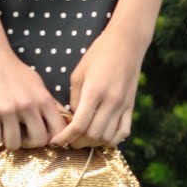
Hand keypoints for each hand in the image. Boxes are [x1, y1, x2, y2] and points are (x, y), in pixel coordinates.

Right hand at [0, 42, 66, 149]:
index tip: (43, 136)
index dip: (52, 139)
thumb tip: (61, 122)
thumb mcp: (37, 84)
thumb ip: (48, 103)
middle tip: (22, 135)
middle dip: (30, 143)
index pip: (58, 131)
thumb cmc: (14, 71)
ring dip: (9, 141)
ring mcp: (8, 111)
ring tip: (6, 130)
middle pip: (38, 142)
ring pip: (14, 144)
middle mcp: (28, 106)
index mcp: (43, 99)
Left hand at [49, 23, 147, 148]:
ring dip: (94, 143)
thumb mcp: (78, 74)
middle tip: (68, 139)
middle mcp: (110, 102)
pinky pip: (123, 132)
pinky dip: (112, 140)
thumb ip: (75, 99)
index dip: (65, 138)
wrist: (126, 43)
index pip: (78, 125)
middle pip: (93, 135)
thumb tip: (73, 119)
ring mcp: (123, 106)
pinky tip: (102, 136)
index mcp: (94, 92)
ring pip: (108, 138)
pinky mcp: (131, 106)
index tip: (56, 141)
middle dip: (77, 142)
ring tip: (84, 138)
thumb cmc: (98, 54)